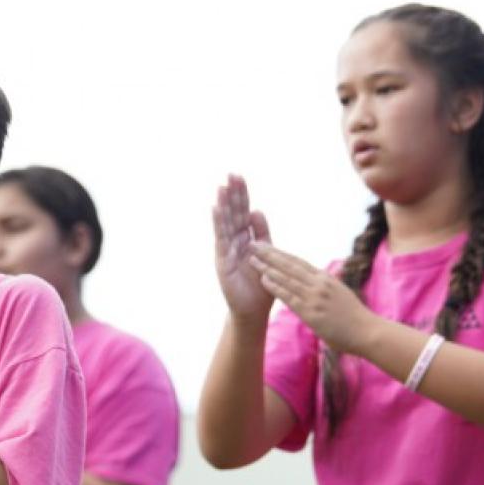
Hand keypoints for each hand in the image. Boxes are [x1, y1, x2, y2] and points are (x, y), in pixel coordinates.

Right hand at [212, 174, 275, 323]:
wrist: (254, 310)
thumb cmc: (261, 284)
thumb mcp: (268, 253)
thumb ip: (262, 232)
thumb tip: (256, 210)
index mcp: (246, 239)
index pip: (243, 212)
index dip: (241, 195)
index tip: (239, 177)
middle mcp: (233, 242)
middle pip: (233, 214)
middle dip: (232, 194)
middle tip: (231, 174)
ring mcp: (226, 251)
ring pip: (225, 223)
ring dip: (223, 205)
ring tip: (221, 187)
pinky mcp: (222, 261)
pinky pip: (221, 239)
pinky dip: (218, 224)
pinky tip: (216, 209)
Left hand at [248, 245, 377, 354]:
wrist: (368, 332)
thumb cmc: (355, 317)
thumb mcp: (340, 294)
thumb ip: (327, 287)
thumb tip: (321, 281)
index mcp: (326, 278)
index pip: (299, 262)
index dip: (281, 253)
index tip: (267, 245)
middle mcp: (320, 284)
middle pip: (290, 265)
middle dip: (270, 254)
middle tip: (253, 244)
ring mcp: (315, 297)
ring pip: (287, 278)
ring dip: (267, 268)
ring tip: (252, 259)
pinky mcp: (311, 312)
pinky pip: (289, 296)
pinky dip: (276, 287)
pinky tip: (263, 280)